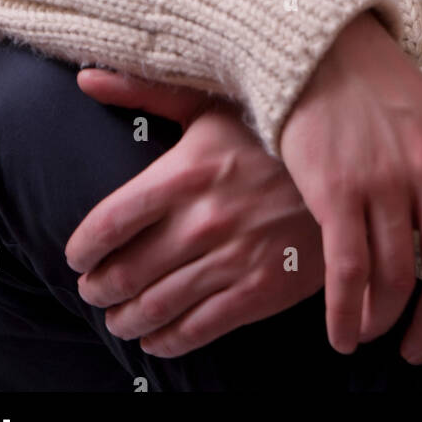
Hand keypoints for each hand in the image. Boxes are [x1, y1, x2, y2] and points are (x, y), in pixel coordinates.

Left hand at [65, 71, 324, 355]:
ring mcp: (233, 258)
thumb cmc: (268, 130)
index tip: (77, 258)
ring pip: (158, 305)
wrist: (344, 165)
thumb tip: (86, 80)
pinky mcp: (261, 290)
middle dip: (101, 289)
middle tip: (93, 291)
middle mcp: (203, 219)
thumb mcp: (208, 104)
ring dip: (128, 319)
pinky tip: (156, 339)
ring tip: (119, 318)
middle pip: (128, 270)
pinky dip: (168, 341)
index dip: (84, 249)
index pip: (110, 222)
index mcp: (185, 171)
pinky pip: (199, 328)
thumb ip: (143, 94)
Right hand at [278, 10, 421, 364]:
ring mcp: (385, 183)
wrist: (323, 48)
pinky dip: (346, 315)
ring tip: (372, 334)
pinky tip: (341, 334)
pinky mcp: (337, 191)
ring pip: (397, 281)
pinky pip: (348, 273)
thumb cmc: (381, 89)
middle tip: (420, 352)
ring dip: (385, 323)